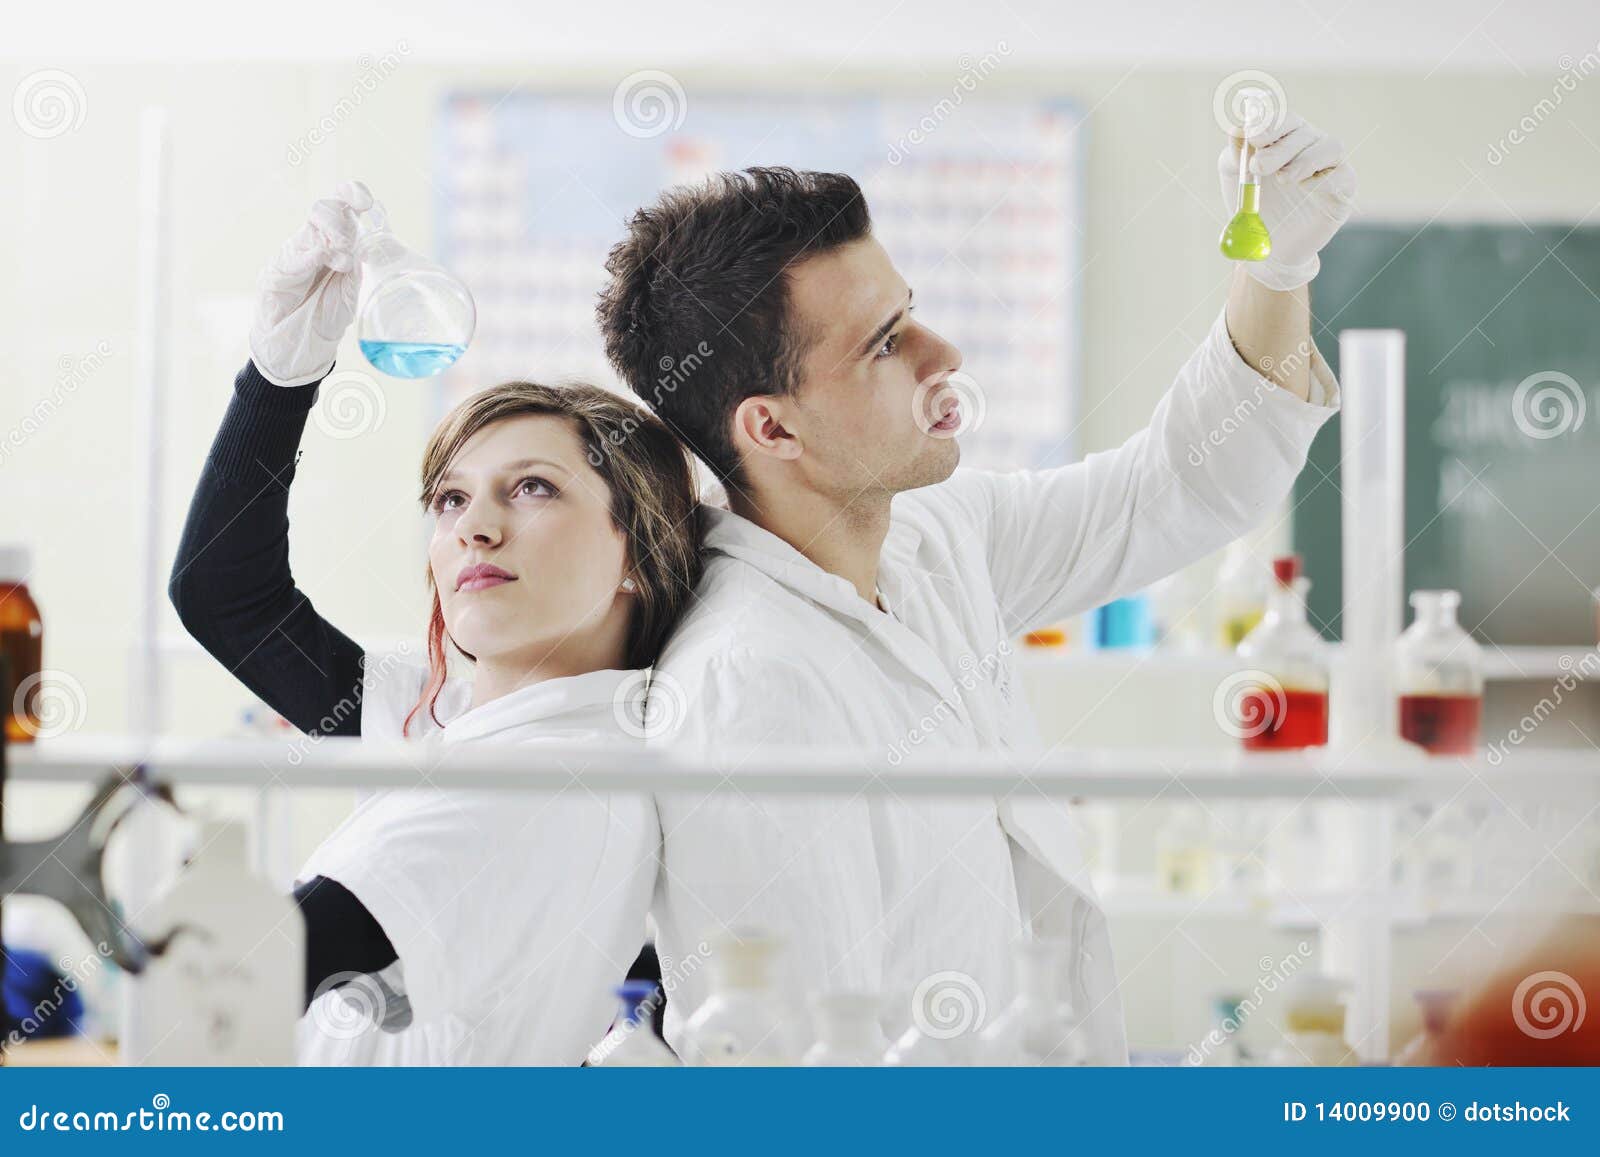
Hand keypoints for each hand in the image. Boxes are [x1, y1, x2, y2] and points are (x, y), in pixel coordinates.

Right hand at [248, 180, 373, 385]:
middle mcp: (312, 243)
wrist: (297, 348)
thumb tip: (359, 248)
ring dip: (332, 236)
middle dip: (343, 220)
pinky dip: (311, 253)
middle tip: (350, 247)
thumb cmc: (323, 316)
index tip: (368, 202)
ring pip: (311, 227)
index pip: (340, 206)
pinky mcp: (275, 271)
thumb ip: (354, 271)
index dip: (351, 194)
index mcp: (333, 244)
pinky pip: (293, 255)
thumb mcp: (348, 293)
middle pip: (326, 210)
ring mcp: (293, 254)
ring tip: (341, 260)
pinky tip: (322, 258)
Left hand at [1217, 111, 1355, 291]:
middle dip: (1280, 147)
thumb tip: (1235, 128)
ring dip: (1304, 160)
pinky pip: (1342, 175)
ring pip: (1329, 146)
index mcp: (1284, 137)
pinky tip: (1305, 189)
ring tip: (1283, 180)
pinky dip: (1325, 179)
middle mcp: (1310, 144)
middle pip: (1302, 131)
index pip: (1282, 118)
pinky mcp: (1345, 188)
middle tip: (1258, 166)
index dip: (1270, 123)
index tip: (1253, 137)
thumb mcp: (1235, 178)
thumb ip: (1234, 154)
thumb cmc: (1255, 205)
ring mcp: (1330, 164)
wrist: (1269, 248)